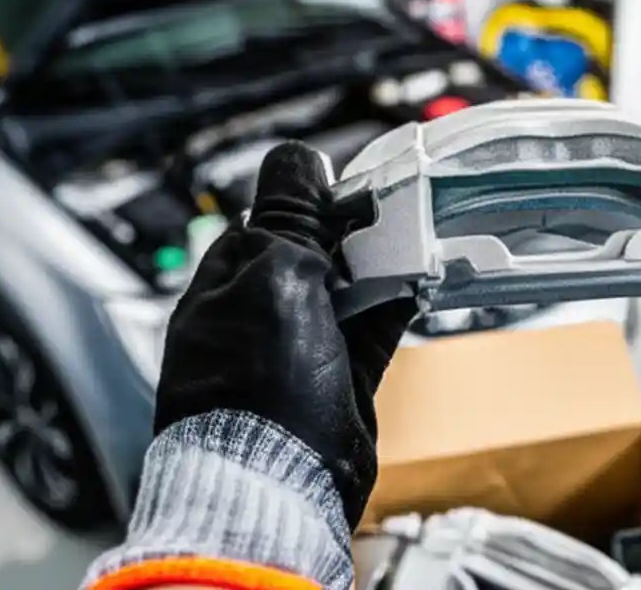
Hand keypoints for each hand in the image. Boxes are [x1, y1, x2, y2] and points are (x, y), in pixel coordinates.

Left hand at [153, 142, 416, 527]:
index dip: (307, 202)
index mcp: (221, 289)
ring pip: (344, 292)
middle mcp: (256, 319)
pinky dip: (393, 306)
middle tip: (392, 210)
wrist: (277, 483)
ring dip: (377, 267)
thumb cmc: (255, 383)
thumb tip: (297, 156)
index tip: (350, 187)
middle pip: (309, 256)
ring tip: (414, 239)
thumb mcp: (271, 276)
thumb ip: (287, 216)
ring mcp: (297, 354)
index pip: (263, 224)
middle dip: (348, 234)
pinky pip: (369, 332)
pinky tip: (418, 283)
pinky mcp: (337, 384)